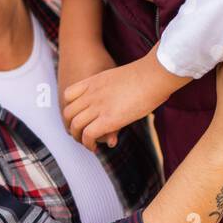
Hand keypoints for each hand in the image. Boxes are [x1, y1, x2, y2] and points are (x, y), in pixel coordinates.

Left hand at [63, 48, 187, 151]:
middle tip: (81, 134)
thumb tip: (122, 94)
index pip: (68, 95)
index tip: (80, 117)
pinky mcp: (108, 120)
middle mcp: (92, 94)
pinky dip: (88, 144)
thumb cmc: (147, 74)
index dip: (70, 109)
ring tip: (88, 144)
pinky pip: (88, 135)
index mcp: (94, 81)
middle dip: (71, 127)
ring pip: (75, 126)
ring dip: (78, 138)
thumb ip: (114, 87)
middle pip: (68, 113)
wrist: (154, 75)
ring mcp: (98, 106)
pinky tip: (94, 147)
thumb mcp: (121, 77)